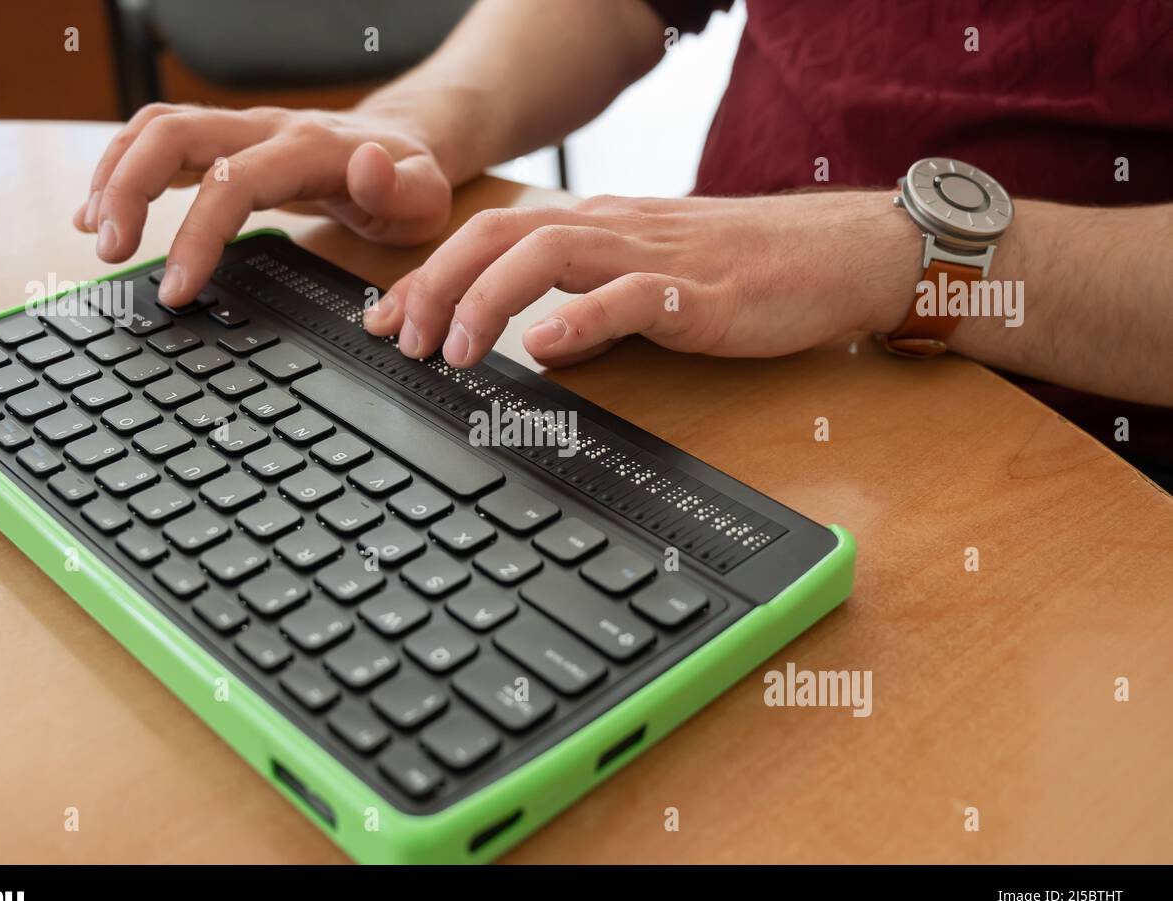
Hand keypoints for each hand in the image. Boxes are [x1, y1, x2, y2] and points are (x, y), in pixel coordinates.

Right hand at [74, 103, 452, 305]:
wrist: (402, 143)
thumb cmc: (410, 180)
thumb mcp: (425, 194)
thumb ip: (401, 187)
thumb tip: (369, 164)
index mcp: (307, 148)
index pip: (233, 182)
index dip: (197, 233)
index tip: (176, 289)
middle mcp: (264, 129)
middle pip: (173, 135)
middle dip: (128, 189)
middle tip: (108, 252)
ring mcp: (240, 131)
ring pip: (156, 129)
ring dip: (113, 174)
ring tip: (94, 234)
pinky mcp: (224, 141)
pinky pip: (160, 139)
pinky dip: (121, 168)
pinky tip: (100, 211)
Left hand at [363, 191, 916, 366]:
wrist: (837, 254)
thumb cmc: (745, 272)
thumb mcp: (649, 288)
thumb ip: (590, 309)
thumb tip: (537, 346)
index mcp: (598, 229)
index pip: (493, 234)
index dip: (429, 274)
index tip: (384, 318)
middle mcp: (615, 230)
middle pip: (502, 232)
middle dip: (436, 282)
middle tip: (399, 337)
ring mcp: (655, 257)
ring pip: (549, 252)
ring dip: (487, 300)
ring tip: (453, 350)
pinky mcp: (698, 293)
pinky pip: (629, 297)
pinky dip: (578, 319)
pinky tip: (542, 349)